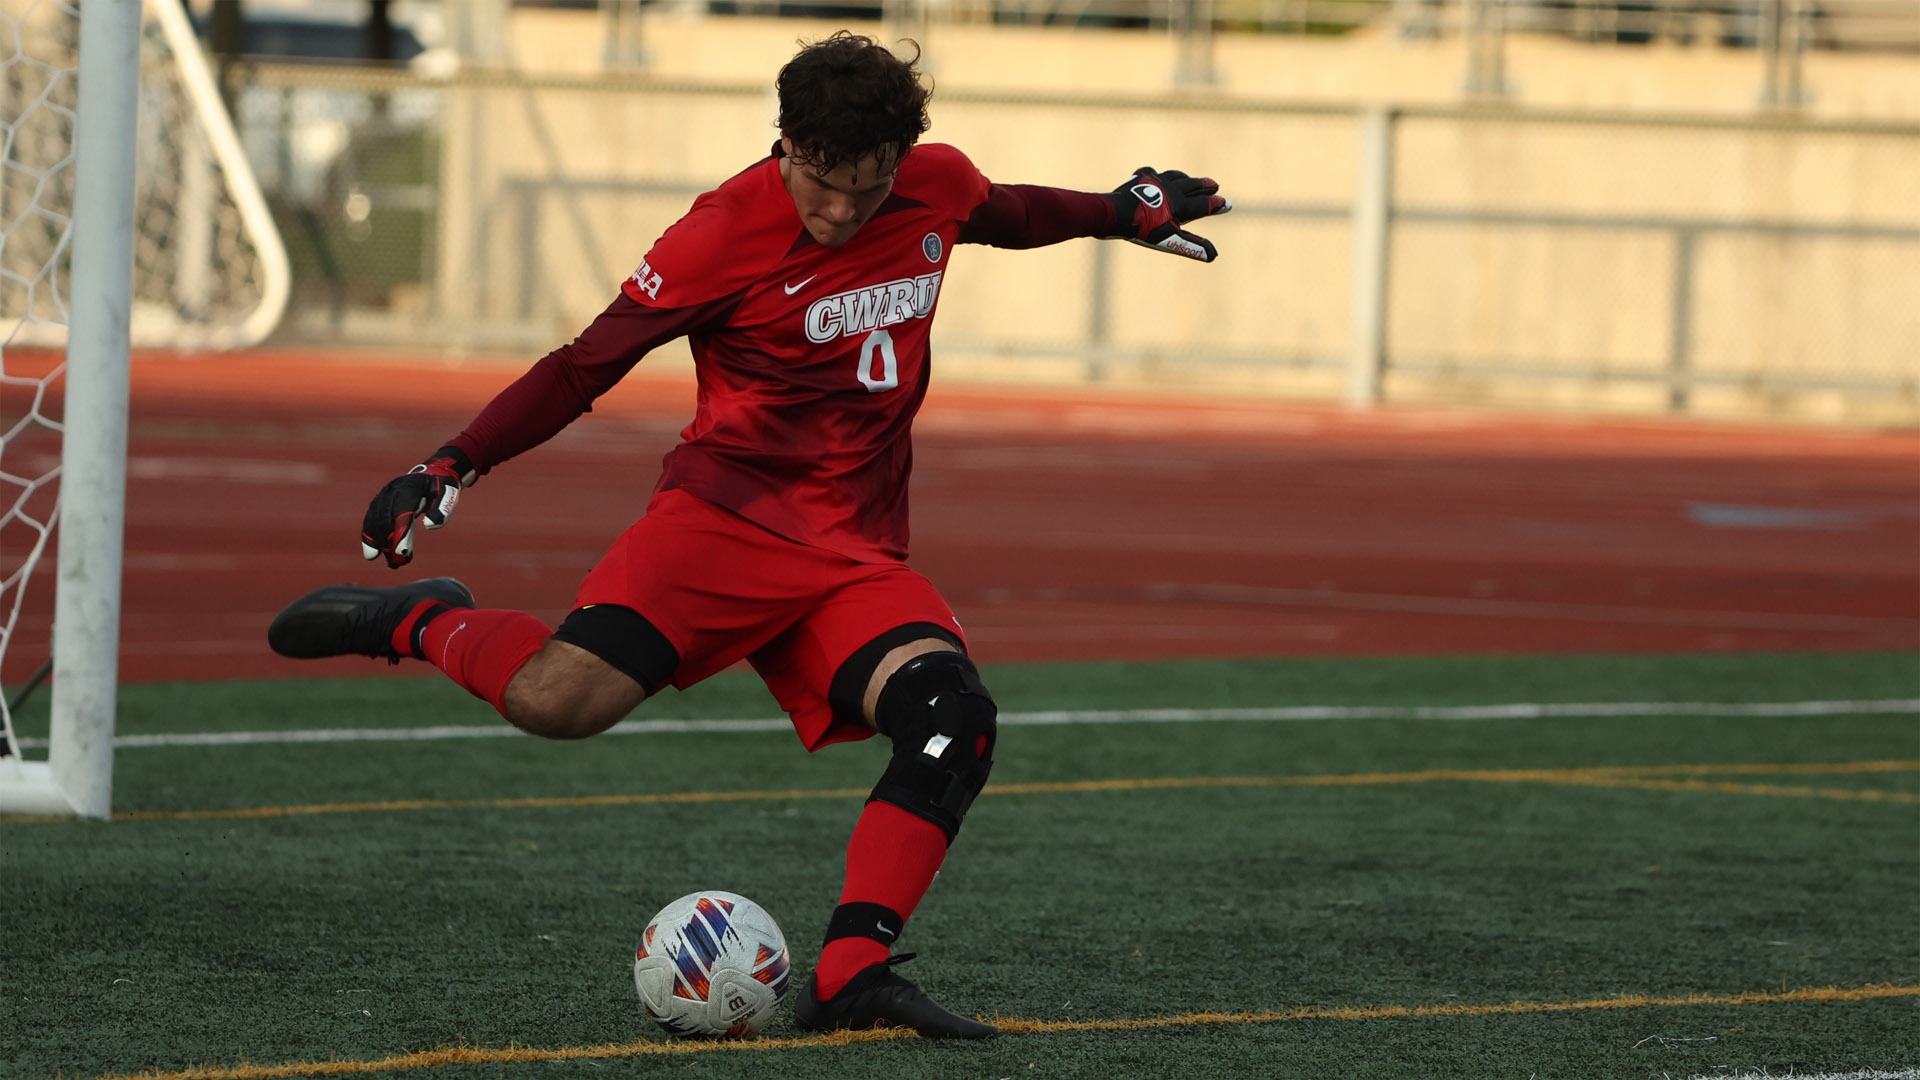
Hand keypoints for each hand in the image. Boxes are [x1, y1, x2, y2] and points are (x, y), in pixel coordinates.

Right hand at [359, 447, 475, 567]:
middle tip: (396, 563)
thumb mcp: (449, 495)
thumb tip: (430, 526)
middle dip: (388, 542)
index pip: (402, 513)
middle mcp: (393, 490)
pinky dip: (369, 536)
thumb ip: (442, 510)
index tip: (402, 553)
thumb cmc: (441, 487)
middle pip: (385, 518)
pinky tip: (372, 553)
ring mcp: (384, 495)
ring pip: (374, 519)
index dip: (400, 533)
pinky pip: (370, 519)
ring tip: (390, 562)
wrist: (432, 473)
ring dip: (377, 542)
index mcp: (410, 488)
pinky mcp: (379, 502)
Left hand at [1105, 167, 1231, 261]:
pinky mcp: (1140, 178)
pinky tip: (1156, 175)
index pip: (1202, 205)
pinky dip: (1157, 175)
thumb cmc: (1144, 229)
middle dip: (1204, 186)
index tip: (1226, 204)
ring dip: (1185, 178)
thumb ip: (1191, 246)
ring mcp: (1156, 181)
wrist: (1116, 213)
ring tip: (1190, 179)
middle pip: (1192, 186)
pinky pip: (1152, 173)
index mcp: (1181, 204)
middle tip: (1214, 185)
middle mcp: (1172, 189)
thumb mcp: (1170, 240)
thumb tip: (1213, 256)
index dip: (1215, 205)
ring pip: (1175, 176)